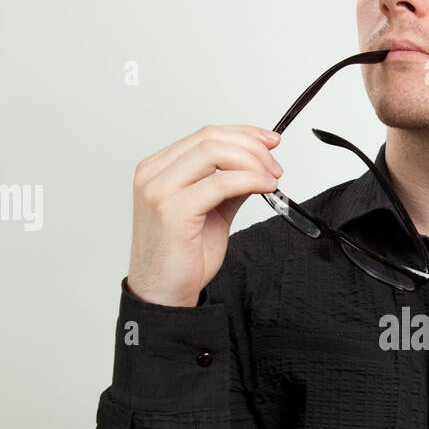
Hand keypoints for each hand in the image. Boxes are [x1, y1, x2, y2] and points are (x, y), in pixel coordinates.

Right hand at [126, 124, 283, 306]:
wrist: (164, 294)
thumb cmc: (182, 258)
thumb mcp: (212, 211)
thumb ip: (229, 186)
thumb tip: (257, 167)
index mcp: (158, 169)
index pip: (205, 135)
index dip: (243, 134)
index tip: (269, 142)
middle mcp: (153, 174)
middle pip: (210, 137)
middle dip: (252, 147)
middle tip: (275, 165)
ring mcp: (159, 190)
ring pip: (213, 152)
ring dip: (252, 161)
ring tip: (271, 178)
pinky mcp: (172, 210)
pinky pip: (219, 183)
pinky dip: (249, 180)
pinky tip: (264, 187)